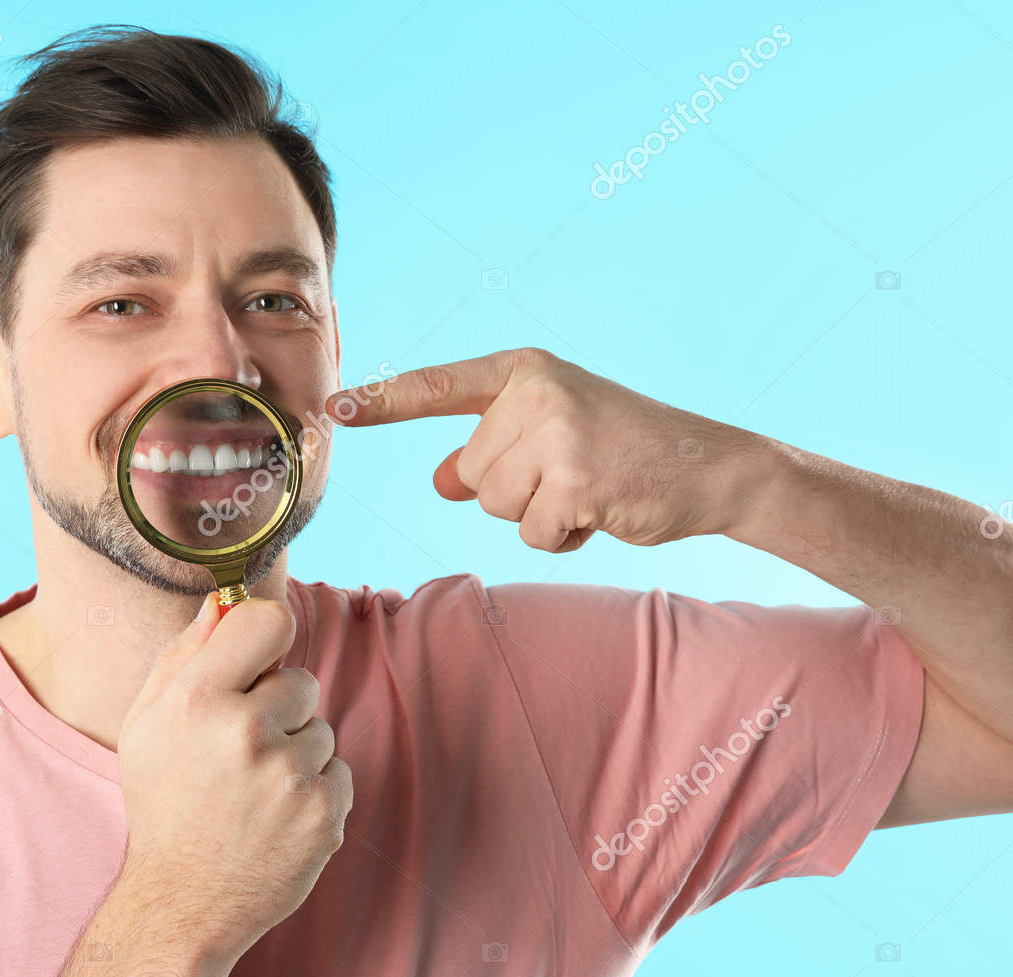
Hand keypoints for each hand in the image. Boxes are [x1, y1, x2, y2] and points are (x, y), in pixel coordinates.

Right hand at [116, 593, 352, 962]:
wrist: (181, 904)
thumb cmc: (163, 804)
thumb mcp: (147, 723)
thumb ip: (185, 654)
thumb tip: (224, 600)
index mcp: (197, 700)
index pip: (268, 620)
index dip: (266, 636)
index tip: (258, 657)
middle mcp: (245, 731)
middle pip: (299, 680)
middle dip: (277, 707)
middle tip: (240, 751)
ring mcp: (290, 776)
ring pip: (320, 730)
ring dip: (296, 752)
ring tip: (254, 792)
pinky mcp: (324, 814)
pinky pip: (337, 773)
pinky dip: (314, 792)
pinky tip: (275, 818)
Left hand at [325, 347, 769, 552]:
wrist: (711, 466)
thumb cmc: (624, 450)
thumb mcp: (552, 435)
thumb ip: (492, 450)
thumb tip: (442, 478)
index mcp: (524, 372)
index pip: (438, 387)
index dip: (382, 403)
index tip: (333, 410)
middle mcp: (535, 393)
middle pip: (470, 473)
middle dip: (513, 491)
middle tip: (573, 472)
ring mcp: (557, 433)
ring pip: (496, 506)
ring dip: (538, 515)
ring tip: (588, 488)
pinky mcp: (576, 479)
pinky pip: (533, 533)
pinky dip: (564, 537)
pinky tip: (603, 510)